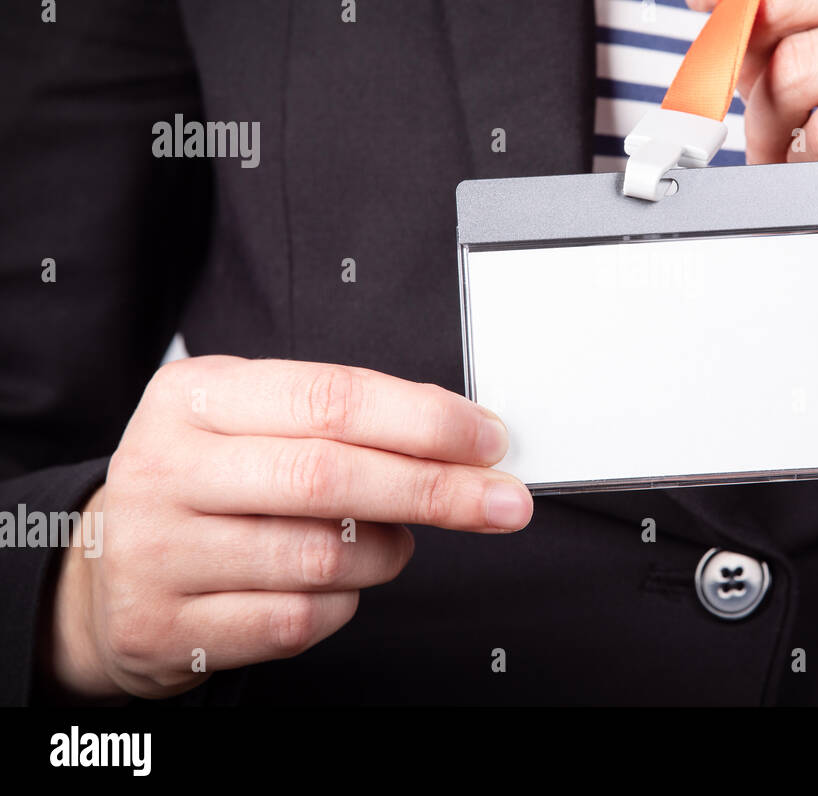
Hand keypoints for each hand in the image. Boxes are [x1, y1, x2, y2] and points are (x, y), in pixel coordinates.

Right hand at [43, 356, 530, 699]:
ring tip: (393, 540)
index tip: (489, 441)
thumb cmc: (211, 482)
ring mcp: (159, 553)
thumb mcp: (255, 420)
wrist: (106, 571)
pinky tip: (338, 582)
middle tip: (503, 502)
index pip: (331, 397)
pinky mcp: (168, 628)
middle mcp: (166, 468)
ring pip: (323, 555)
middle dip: (436, 490)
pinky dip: (344, 603)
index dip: (424, 420)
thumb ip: (348, 417)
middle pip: (331, 476)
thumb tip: (464, 430)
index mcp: (195, 397)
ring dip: (389, 551)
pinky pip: (298, 620)